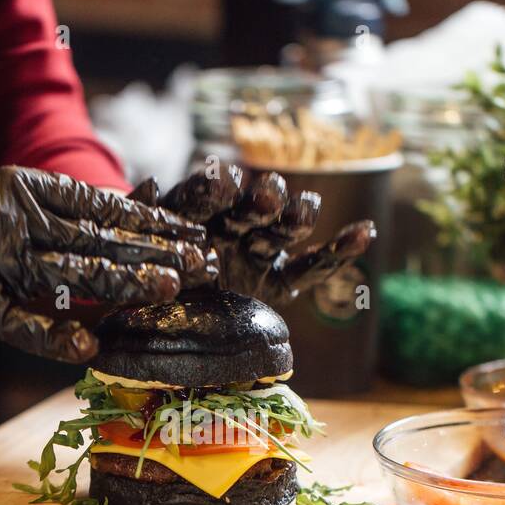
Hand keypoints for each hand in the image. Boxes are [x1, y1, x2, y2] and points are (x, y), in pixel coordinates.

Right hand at [0, 167, 215, 360]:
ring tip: (165, 290)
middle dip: (150, 251)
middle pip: (95, 237)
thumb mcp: (8, 210)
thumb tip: (132, 225)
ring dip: (120, 283)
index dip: (148, 221)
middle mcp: (14, 220)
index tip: (190, 234)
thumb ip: (61, 221)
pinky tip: (88, 348)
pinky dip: (53, 336)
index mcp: (25, 191)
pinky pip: (20, 323)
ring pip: (69, 272)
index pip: (99, 206)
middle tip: (198, 262)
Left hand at [129, 165, 375, 307]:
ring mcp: (260, 251)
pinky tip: (364, 232)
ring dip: (296, 215)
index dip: (214, 188)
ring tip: (305, 209)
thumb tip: (150, 183)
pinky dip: (338, 252)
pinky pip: (312, 267)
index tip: (223, 178)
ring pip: (283, 229)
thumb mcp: (140, 251)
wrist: (162, 326)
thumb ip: (145, 218)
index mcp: (195, 215)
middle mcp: (231, 226)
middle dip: (260, 201)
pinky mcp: (281, 281)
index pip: (205, 196)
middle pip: (250, 208)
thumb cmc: (149, 281)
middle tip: (266, 194)